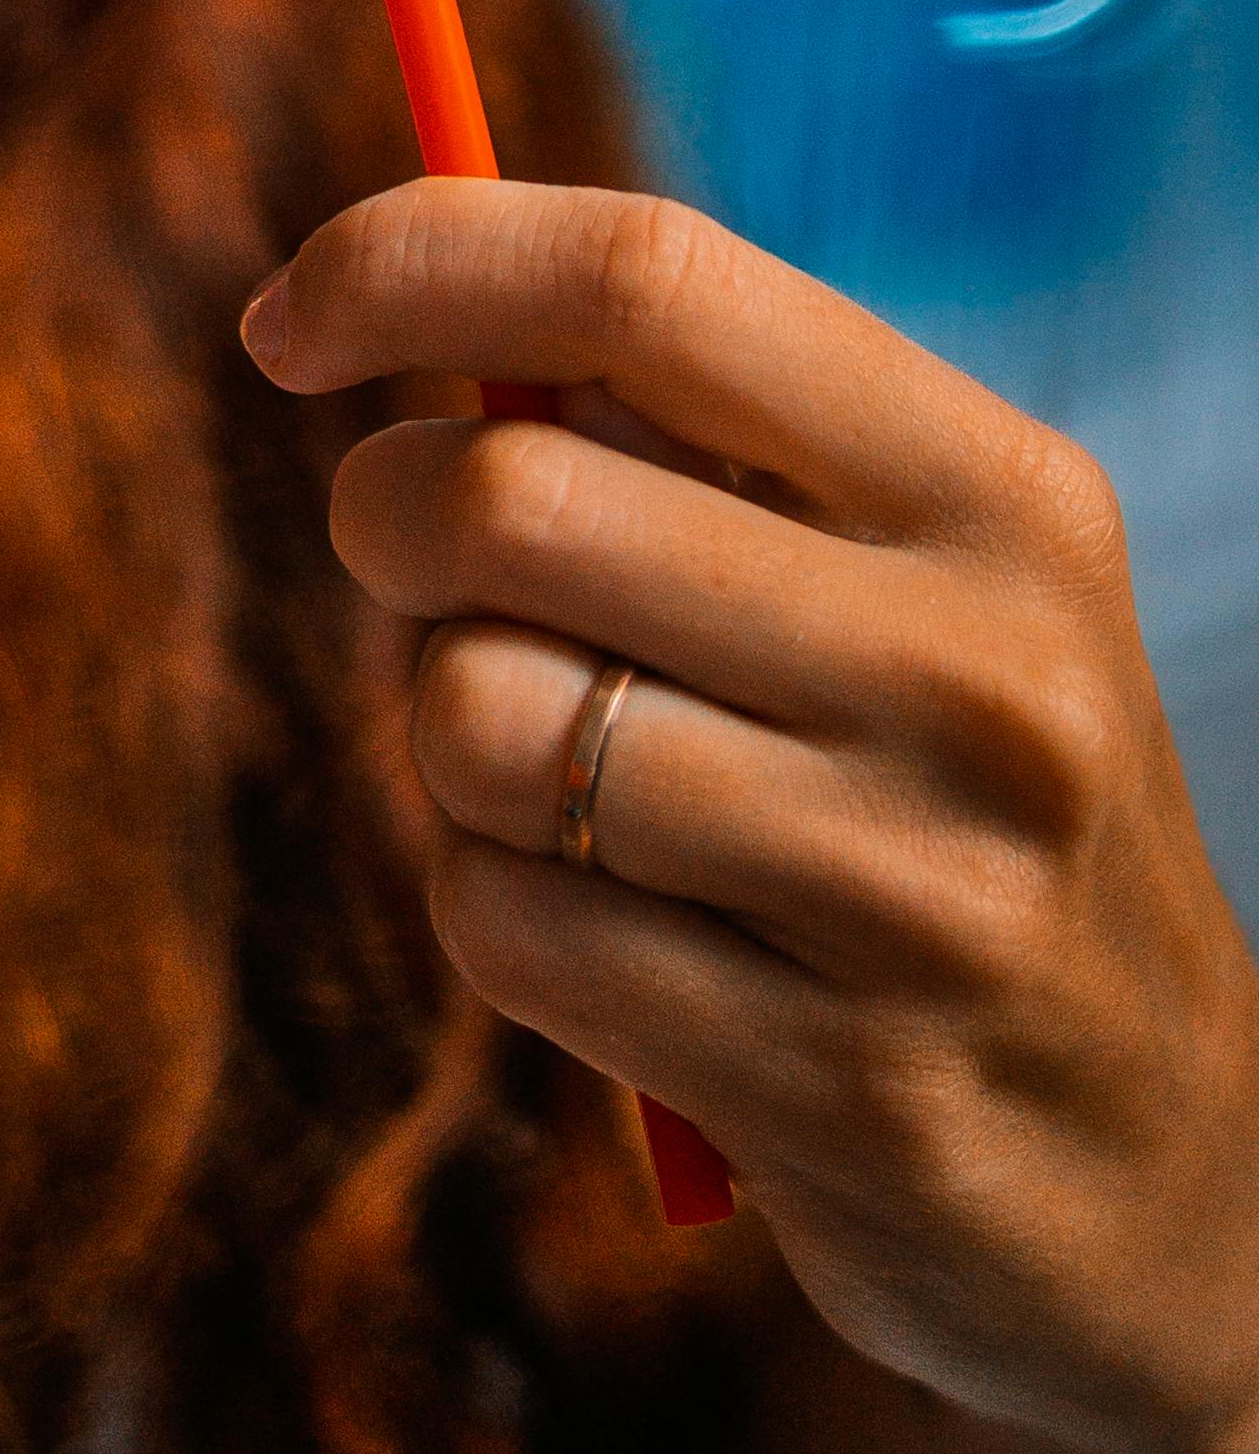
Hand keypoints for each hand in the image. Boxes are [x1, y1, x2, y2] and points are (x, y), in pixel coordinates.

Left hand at [243, 180, 1258, 1453]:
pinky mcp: (844, 1091)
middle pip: (512, 496)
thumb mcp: (911, 585)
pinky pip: (500, 921)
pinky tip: (615, 937)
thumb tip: (394, 293)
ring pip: (475, 715)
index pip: (649, 280)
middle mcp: (985, 675)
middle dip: (387, 518)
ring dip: (449, 743)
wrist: (1165, 1191)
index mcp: (1002, 495)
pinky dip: (492, 907)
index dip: (416, 261)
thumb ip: (692, 434)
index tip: (289, 324)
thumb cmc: (949, 810)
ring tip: (567, 786)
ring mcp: (925, 895)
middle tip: (418, 573)